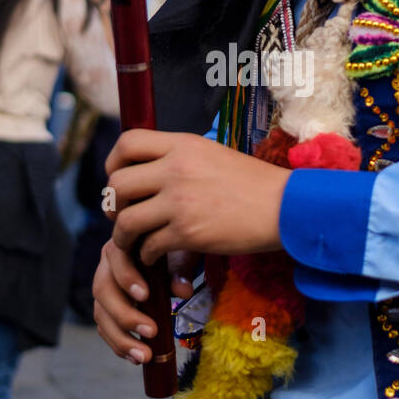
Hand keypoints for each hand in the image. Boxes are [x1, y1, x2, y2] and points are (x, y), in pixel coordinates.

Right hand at [92, 244, 197, 363]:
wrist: (169, 255)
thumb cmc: (173, 251)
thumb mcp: (180, 255)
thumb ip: (180, 270)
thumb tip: (183, 291)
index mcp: (122, 245)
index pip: (117, 258)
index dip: (127, 277)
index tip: (145, 296)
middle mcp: (107, 266)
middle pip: (103, 291)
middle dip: (125, 315)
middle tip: (150, 332)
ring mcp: (105, 289)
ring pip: (101, 314)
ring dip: (121, 338)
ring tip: (144, 356)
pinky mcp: (107, 310)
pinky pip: (106, 329)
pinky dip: (119, 345)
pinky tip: (136, 358)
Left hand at [105, 129, 289, 263]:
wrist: (285, 207)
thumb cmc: (254, 183)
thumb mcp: (213, 154)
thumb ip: (180, 158)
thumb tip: (149, 169)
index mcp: (182, 145)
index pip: (127, 143)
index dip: (113, 162)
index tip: (116, 178)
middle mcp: (175, 169)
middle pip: (117, 184)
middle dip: (112, 205)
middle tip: (122, 216)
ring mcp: (180, 202)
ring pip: (126, 221)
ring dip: (122, 236)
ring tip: (132, 243)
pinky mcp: (188, 232)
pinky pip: (149, 246)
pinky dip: (147, 255)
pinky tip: (157, 256)